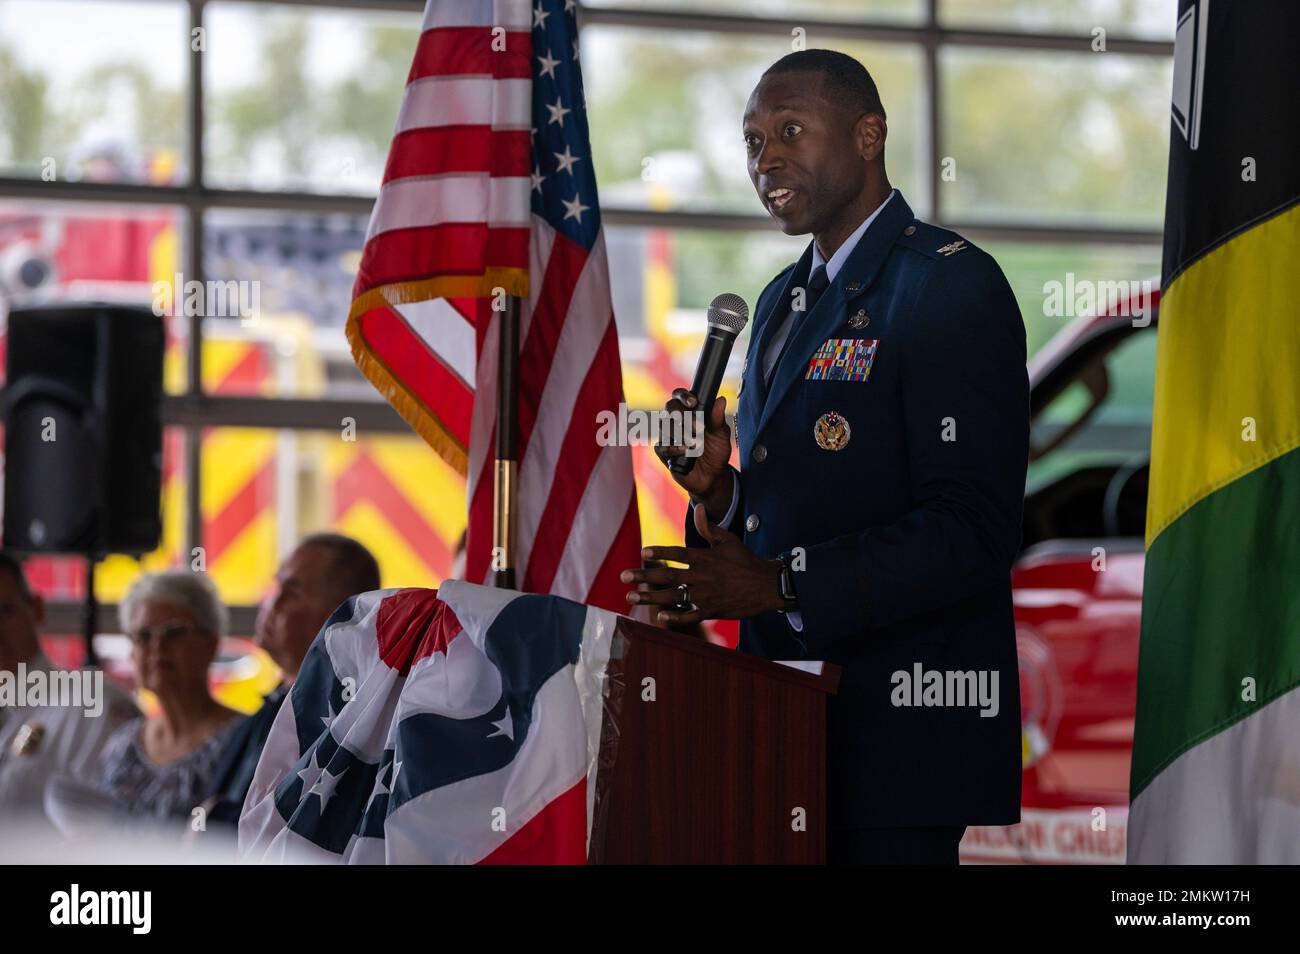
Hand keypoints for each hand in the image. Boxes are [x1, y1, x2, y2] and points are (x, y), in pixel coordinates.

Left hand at [621, 505, 783, 624]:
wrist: (767, 586)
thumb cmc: (746, 560)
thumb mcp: (728, 540)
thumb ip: (709, 527)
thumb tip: (698, 508)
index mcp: (705, 558)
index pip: (679, 553)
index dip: (660, 552)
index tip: (642, 553)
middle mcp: (703, 576)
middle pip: (668, 575)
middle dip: (644, 577)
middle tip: (623, 577)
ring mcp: (707, 595)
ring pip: (674, 597)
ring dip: (651, 597)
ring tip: (631, 597)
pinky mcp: (713, 610)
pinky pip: (691, 616)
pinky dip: (676, 618)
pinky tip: (660, 618)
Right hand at [654, 390, 733, 519]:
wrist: (712, 476)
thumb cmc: (716, 452)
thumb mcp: (721, 435)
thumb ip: (718, 419)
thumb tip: (720, 400)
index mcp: (690, 412)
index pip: (680, 396)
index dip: (683, 396)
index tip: (693, 403)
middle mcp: (676, 421)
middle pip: (669, 407)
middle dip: (681, 414)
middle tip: (696, 427)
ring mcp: (668, 435)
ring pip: (663, 425)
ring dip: (679, 433)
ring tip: (694, 443)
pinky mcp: (663, 451)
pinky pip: (661, 445)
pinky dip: (673, 448)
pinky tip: (684, 452)